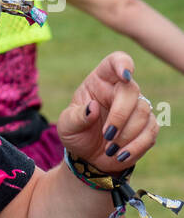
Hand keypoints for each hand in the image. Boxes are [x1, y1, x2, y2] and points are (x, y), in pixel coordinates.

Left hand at [56, 51, 156, 171]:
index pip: (115, 62)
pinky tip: (120, 155)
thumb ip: (77, 117)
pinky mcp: (148, 125)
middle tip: (107, 135)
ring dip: (126, 135)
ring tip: (109, 149)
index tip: (125, 75)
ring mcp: (137, 107)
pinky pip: (151, 131)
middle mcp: (120, 90)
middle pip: (131, 92)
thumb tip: (92, 108)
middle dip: (120, 116)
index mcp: (100, 82)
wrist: (87, 156)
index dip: (123, 64)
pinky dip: (135, 146)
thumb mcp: (67, 126)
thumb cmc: (76, 134)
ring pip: (143, 112)